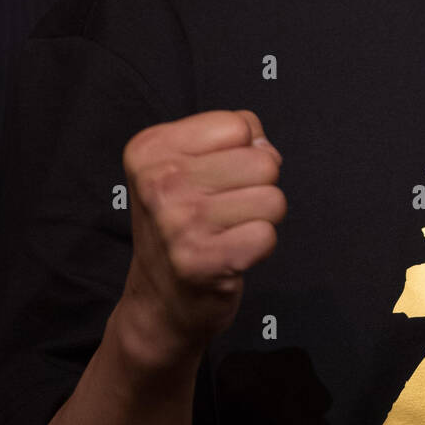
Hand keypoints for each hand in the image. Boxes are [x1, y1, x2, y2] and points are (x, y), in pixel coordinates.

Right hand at [117, 109, 285, 363]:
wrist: (160, 299)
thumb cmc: (185, 221)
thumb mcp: (189, 162)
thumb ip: (235, 135)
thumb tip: (266, 150)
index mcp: (151, 148)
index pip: (239, 124)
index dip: (241, 150)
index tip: (213, 177)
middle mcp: (158, 182)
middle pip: (263, 161)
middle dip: (257, 185)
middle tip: (224, 209)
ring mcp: (178, 223)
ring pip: (273, 199)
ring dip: (260, 218)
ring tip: (228, 231)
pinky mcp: (201, 261)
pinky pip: (267, 236)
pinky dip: (258, 247)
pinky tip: (230, 254)